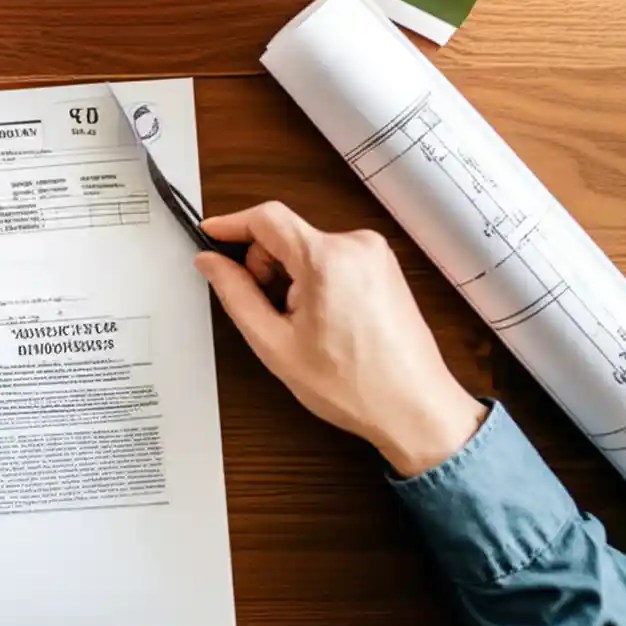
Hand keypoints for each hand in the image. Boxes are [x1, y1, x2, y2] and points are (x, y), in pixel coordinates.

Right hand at [194, 202, 487, 476]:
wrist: (414, 407)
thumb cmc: (354, 385)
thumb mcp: (275, 344)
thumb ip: (236, 294)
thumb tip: (212, 263)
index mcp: (327, 259)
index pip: (266, 218)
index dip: (231, 224)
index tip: (211, 235)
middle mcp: (356, 245)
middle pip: (286, 234)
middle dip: (263, 264)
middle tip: (264, 309)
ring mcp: (375, 254)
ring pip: (308, 248)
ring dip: (290, 275)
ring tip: (301, 324)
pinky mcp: (385, 266)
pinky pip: (333, 258)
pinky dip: (315, 279)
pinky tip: (322, 319)